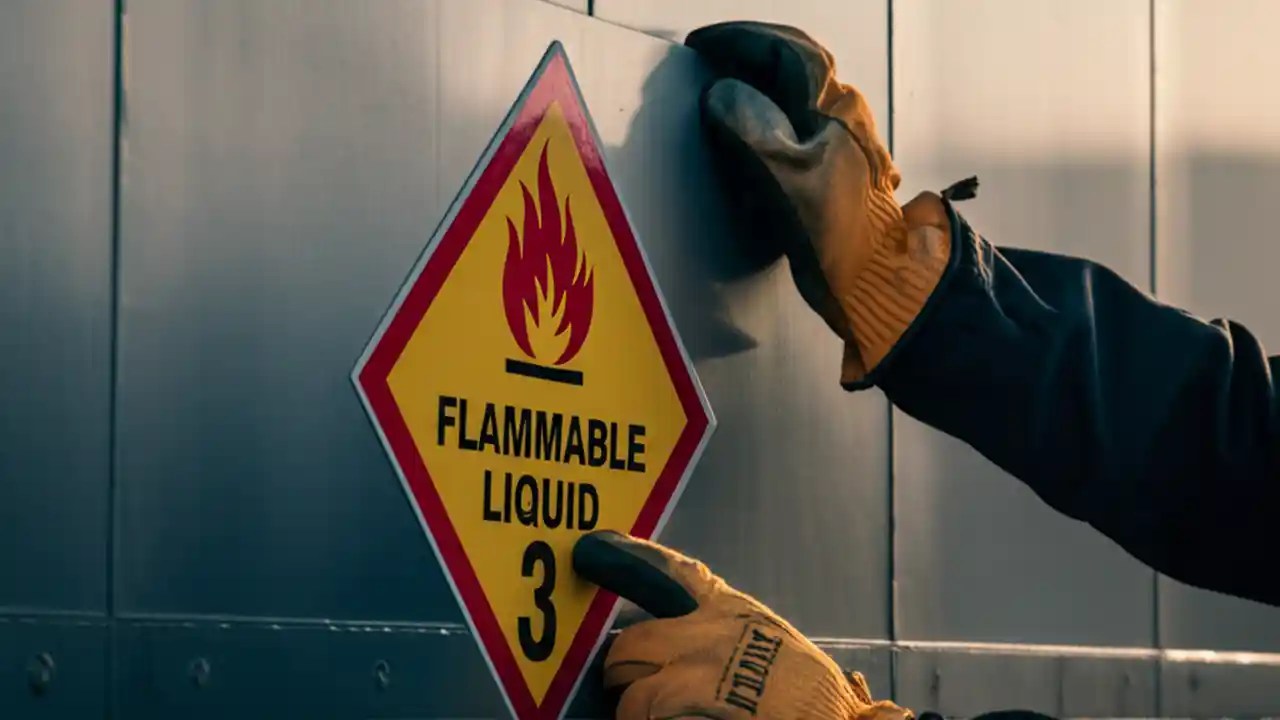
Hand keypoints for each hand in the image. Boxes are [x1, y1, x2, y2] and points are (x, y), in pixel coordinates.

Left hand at [572, 530, 913, 719]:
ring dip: (634, 710)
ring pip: (631, 693)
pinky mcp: (690, 698)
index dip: (631, 558)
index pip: (675, 573)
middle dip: (623, 671)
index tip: (594, 548)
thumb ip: (726, 638)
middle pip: (631, 644)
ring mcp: (700, 667)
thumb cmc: (810, 700)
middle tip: (632, 690)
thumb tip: (679, 646)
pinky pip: (644, 714)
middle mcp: (711, 631)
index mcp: (733, 612)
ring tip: (651, 716)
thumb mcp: (772, 647)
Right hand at [685, 21, 957, 388]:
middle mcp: (847, 119)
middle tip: (713, 61)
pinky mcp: (840, 176)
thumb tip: (723, 97)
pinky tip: (752, 146)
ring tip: (725, 97)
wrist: (878, 284)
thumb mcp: (782, 177)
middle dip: (751, 60)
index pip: (785, 51)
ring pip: (798, 100)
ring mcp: (847, 146)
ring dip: (761, 92)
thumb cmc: (838, 237)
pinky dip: (770, 125)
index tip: (704, 45)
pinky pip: (800, 131)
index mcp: (836, 108)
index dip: (740, 41)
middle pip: (795, 70)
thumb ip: (747, 128)